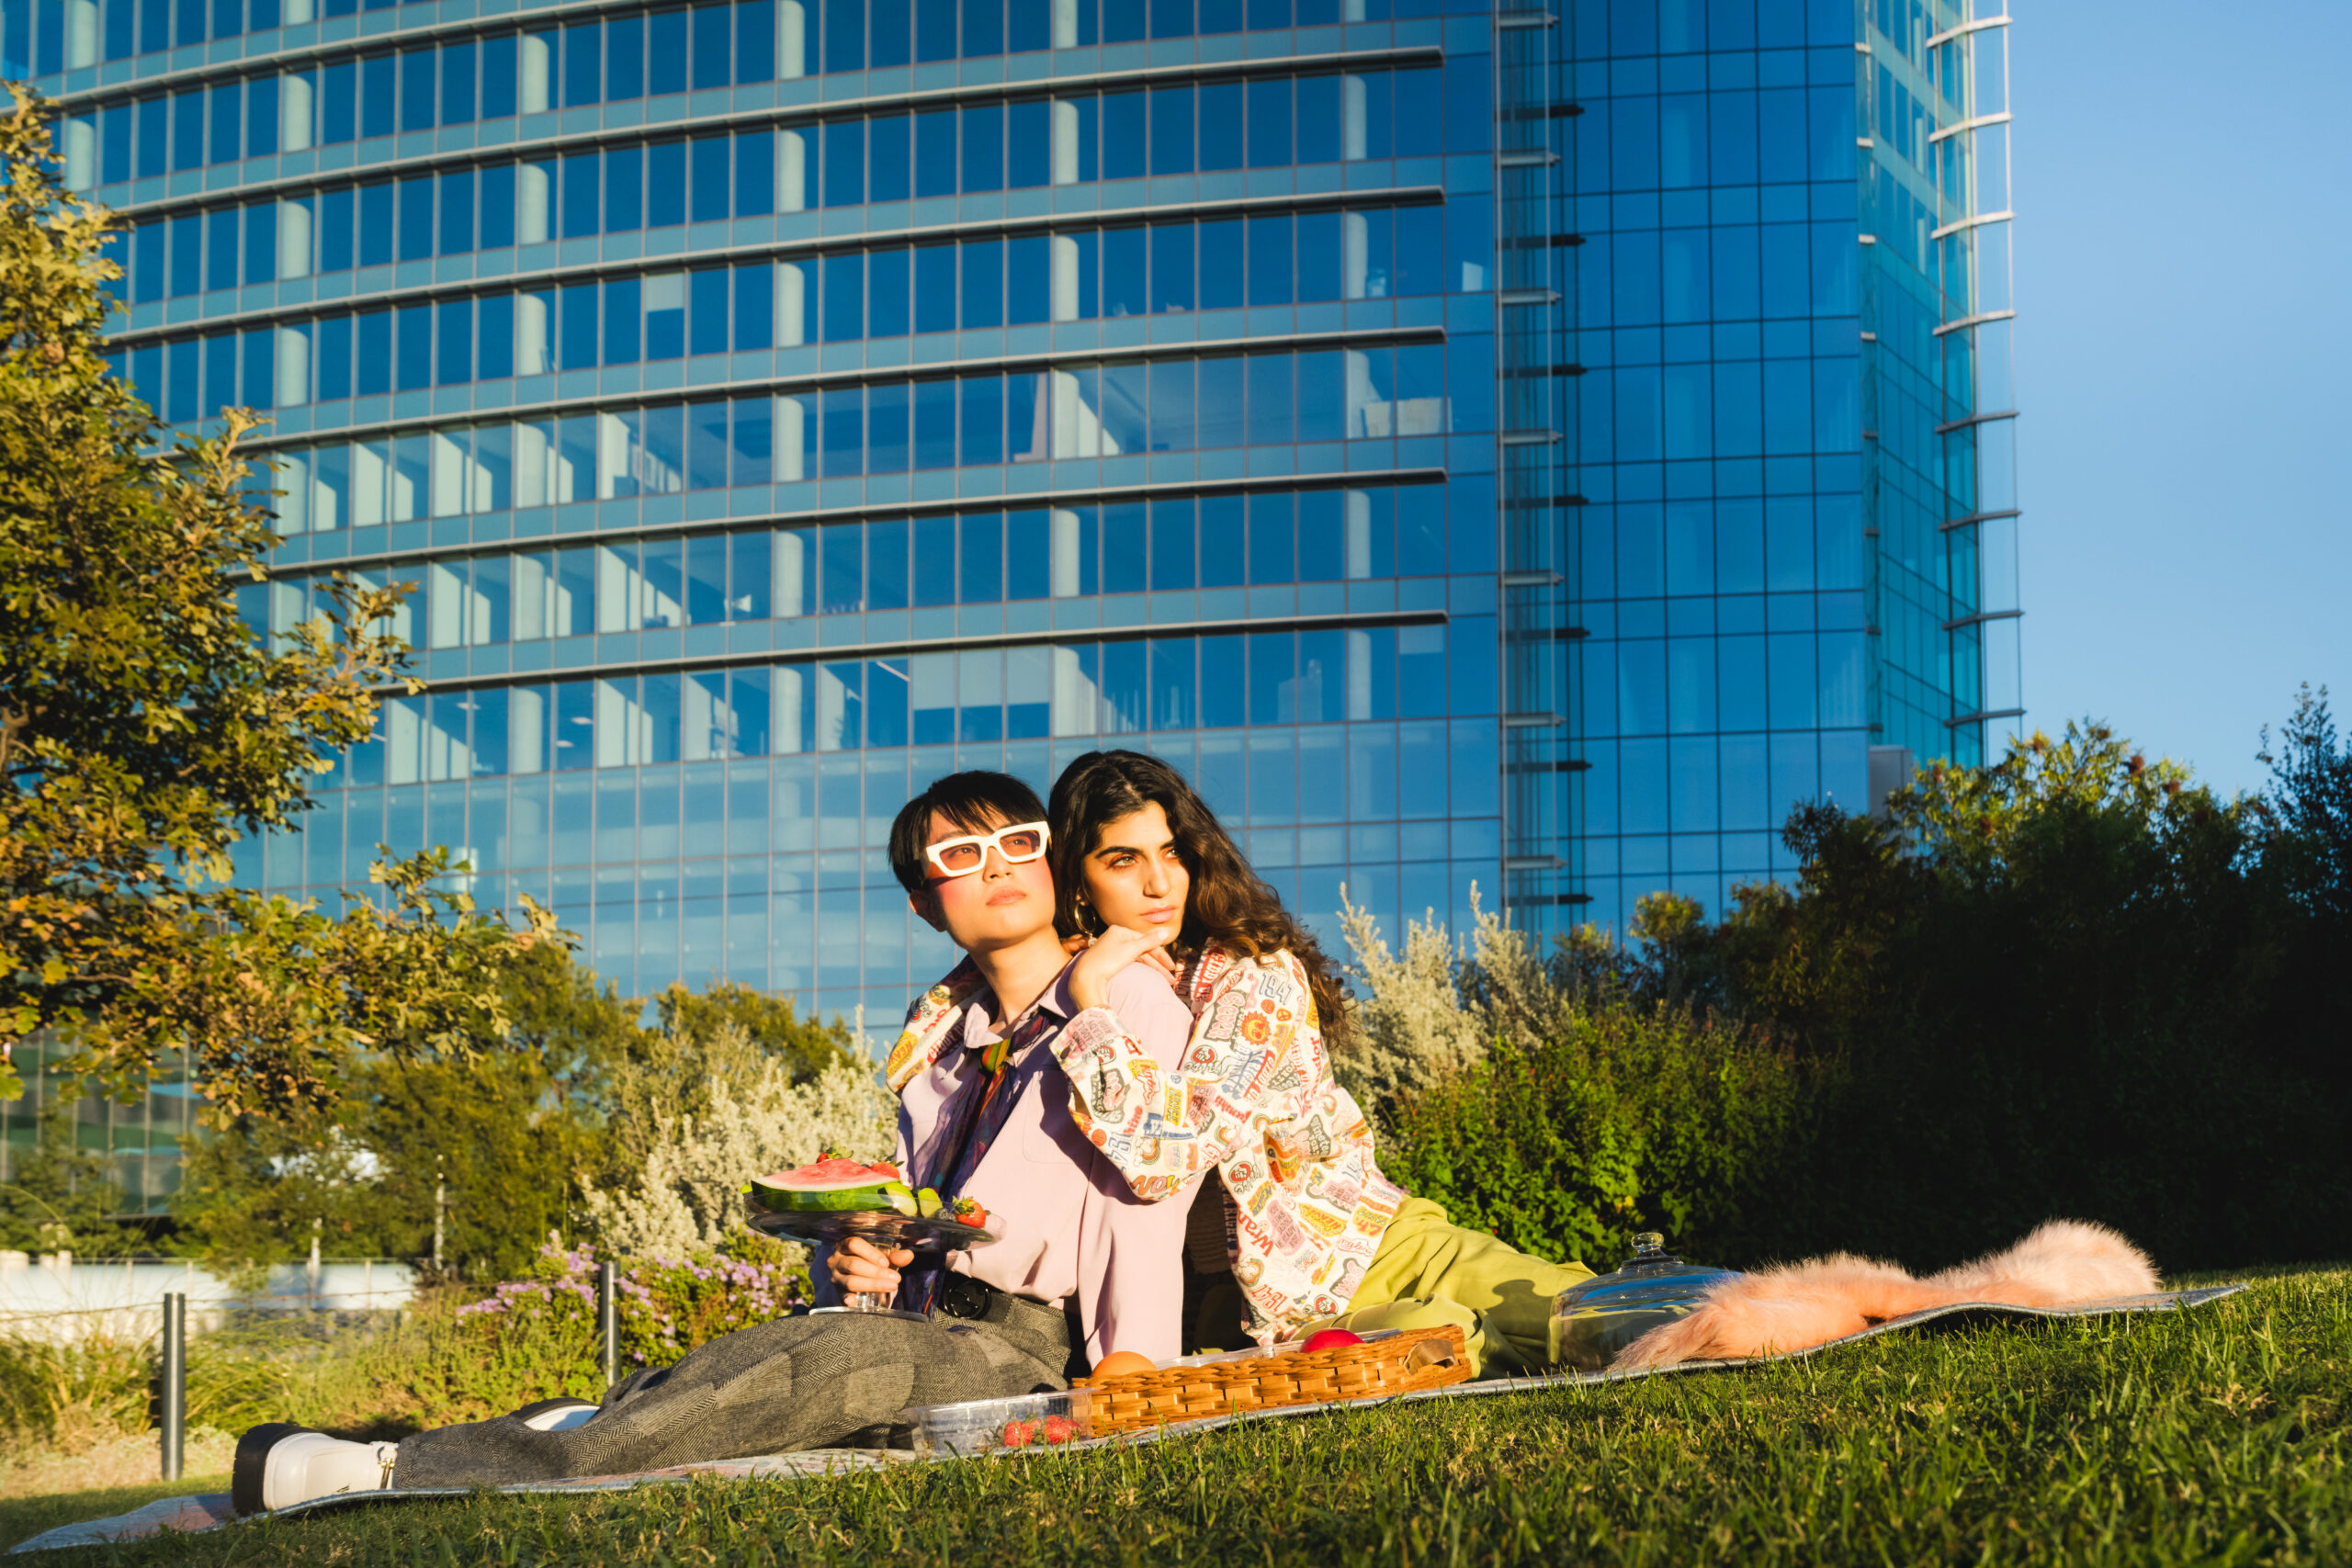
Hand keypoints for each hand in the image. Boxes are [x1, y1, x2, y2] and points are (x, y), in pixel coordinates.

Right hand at [828, 1235, 913, 1297]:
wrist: (859, 1276)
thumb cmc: (870, 1262)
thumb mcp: (881, 1256)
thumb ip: (894, 1256)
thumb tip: (908, 1255)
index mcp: (845, 1245)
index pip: (854, 1244)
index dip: (871, 1253)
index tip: (886, 1263)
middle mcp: (836, 1260)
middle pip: (853, 1264)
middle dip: (876, 1272)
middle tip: (895, 1278)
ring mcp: (835, 1277)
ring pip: (850, 1281)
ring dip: (872, 1285)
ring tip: (891, 1286)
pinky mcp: (837, 1292)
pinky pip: (841, 1296)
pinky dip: (848, 1299)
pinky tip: (855, 1301)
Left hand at [1064, 929, 1181, 981]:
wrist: (1086, 978)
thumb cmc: (1107, 960)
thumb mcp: (1131, 949)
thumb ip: (1150, 941)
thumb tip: (1165, 932)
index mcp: (1120, 931)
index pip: (1146, 940)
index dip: (1160, 954)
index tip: (1171, 966)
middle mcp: (1116, 938)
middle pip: (1143, 950)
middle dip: (1158, 964)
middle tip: (1171, 976)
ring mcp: (1113, 950)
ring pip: (1139, 958)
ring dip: (1153, 969)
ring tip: (1166, 979)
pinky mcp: (1110, 962)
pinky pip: (1132, 963)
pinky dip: (1143, 968)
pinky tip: (1151, 974)